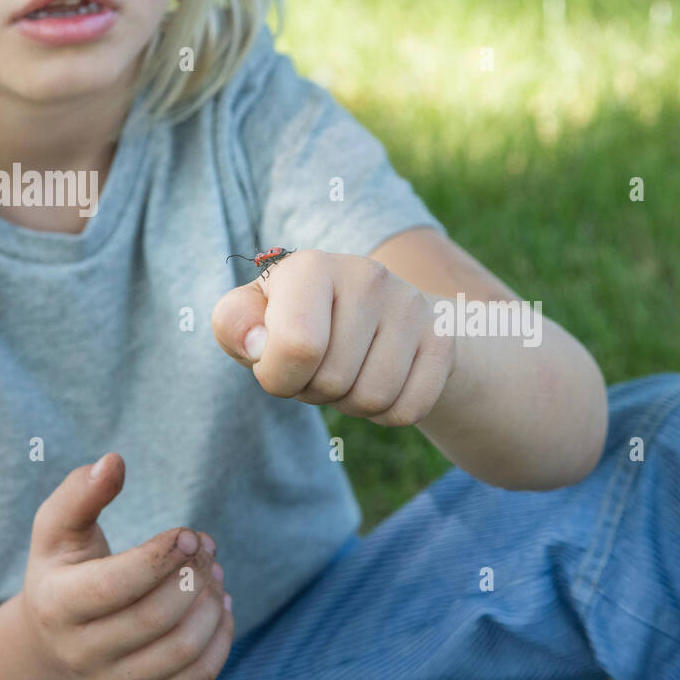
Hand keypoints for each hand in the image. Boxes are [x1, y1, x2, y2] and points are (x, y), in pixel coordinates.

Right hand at [19, 453, 233, 679]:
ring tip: (213, 573)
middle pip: (157, 616)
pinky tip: (219, 606)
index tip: (189, 534)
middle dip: (194, 574)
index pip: (117, 586)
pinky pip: (198, 676)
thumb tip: (114, 461)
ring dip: (212, 603)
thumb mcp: (57, 531)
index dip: (163, 556)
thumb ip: (81, 492)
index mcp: (56, 606)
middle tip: (206, 546)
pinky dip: (221, 636)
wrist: (50, 651)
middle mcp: (80, 655)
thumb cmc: (64, 573)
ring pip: (182, 649)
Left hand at [211, 248, 456, 426]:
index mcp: (312, 266)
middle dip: (316, 392)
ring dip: (352, 404)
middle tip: (320, 367)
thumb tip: (258, 345)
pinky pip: (409, 410)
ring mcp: (411, 306)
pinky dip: (388, 413)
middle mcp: (368, 276)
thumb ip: (235, 324)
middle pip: (333, 381)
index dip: (279, 377)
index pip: (296, 346)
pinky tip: (382, 380)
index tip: (277, 366)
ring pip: (373, 399)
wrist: (379, 316)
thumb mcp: (257, 316)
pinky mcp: (443, 339)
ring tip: (349, 371)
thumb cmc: (302, 321)